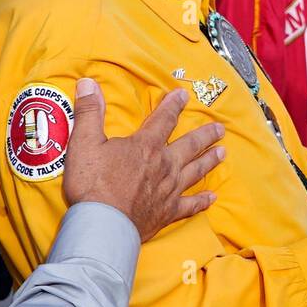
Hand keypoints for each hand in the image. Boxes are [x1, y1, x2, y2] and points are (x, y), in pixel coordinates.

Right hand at [63, 79, 223, 241]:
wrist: (103, 224)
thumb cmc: (92, 184)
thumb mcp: (84, 142)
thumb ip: (89, 112)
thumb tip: (88, 83)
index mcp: (146, 146)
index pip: (163, 119)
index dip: (173, 105)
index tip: (184, 95)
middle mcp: (164, 165)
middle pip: (190, 145)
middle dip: (205, 135)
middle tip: (220, 129)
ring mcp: (169, 189)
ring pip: (195, 171)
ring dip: (209, 161)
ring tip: (223, 153)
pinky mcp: (168, 212)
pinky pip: (190, 205)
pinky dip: (202, 201)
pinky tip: (212, 198)